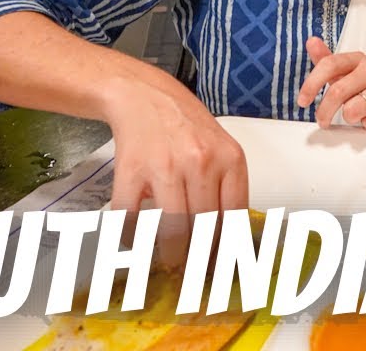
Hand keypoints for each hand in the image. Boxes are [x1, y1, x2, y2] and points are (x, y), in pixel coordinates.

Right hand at [98, 75, 248, 266]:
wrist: (145, 96)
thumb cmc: (187, 127)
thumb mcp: (222, 149)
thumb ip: (228, 188)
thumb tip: (231, 241)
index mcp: (230, 159)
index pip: (235, 217)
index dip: (227, 249)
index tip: (222, 266)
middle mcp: (201, 162)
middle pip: (205, 229)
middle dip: (199, 259)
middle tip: (194, 270)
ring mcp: (165, 166)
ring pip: (172, 229)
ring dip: (171, 254)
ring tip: (170, 260)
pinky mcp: (131, 170)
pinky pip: (131, 218)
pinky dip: (131, 237)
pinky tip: (135, 238)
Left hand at [296, 37, 365, 128]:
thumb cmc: (365, 88)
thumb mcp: (343, 73)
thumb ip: (325, 60)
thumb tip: (311, 41)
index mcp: (356, 59)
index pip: (329, 65)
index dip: (312, 84)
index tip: (302, 101)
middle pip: (338, 91)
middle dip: (325, 111)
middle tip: (322, 121)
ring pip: (355, 108)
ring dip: (349, 118)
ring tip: (353, 116)